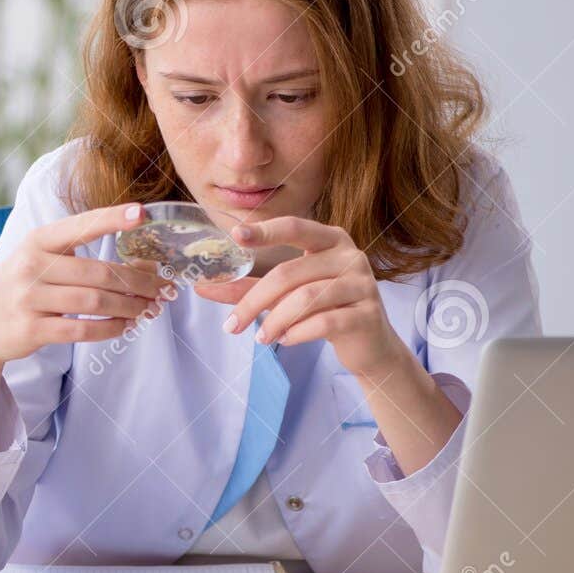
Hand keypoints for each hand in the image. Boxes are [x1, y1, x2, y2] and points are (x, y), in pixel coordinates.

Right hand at [0, 203, 171, 371]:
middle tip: (163, 288)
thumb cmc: (21, 287)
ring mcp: (29, 298)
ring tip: (149, 309)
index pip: (80, 226)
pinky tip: (125, 326)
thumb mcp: (37, 260)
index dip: (111, 218)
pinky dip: (109, 328)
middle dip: (138, 281)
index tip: (141, 213)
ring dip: (129, 306)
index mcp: (37, 241)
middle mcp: (31, 266)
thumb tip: (139, 264)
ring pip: (94, 301)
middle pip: (98, 272)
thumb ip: (77, 257)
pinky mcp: (31, 329)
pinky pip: (81, 329)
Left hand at [194, 216, 409, 379]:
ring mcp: (363, 284)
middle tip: (232, 324)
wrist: (371, 345)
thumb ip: (249, 287)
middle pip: (290, 272)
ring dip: (275, 320)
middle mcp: (350, 255)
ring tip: (261, 336)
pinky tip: (285, 341)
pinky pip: (325, 321)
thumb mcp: (288, 293)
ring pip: (306, 298)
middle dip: (255, 300)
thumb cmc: (324, 310)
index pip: (295, 227)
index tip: (235, 235)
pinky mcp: (368, 315)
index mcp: (330, 239)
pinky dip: (298, 333)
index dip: (265, 230)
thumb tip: (202, 286)